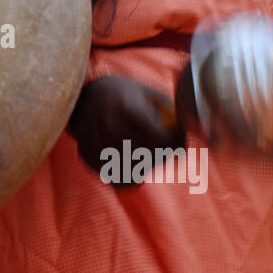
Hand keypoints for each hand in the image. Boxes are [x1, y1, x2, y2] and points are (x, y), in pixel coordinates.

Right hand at [67, 75, 183, 179]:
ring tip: (145, 153)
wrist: (81, 96)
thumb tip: (191, 129)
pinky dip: (128, 175)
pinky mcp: (88, 157)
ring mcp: (97, 144)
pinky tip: (130, 162)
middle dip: (163, 155)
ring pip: (134, 173)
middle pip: (151, 159)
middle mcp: (111, 128)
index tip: (179, 142)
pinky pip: (117, 179)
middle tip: (164, 148)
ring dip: (146, 167)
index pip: (163, 142)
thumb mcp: (147, 93)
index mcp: (129, 110)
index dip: (177, 144)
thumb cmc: (123, 93)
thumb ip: (170, 110)